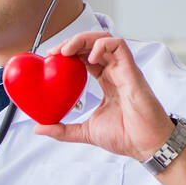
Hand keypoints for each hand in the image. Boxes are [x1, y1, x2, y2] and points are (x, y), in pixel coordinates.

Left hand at [34, 31, 174, 161]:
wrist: (146, 145)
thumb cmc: (125, 136)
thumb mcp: (86, 131)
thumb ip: (62, 129)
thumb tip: (39, 127)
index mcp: (106, 82)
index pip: (85, 58)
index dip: (68, 53)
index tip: (51, 59)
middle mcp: (115, 72)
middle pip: (93, 45)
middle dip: (72, 42)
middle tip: (54, 52)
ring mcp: (124, 70)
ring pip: (105, 39)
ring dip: (83, 39)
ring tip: (67, 50)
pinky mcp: (132, 71)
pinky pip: (119, 46)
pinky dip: (102, 45)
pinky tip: (89, 57)